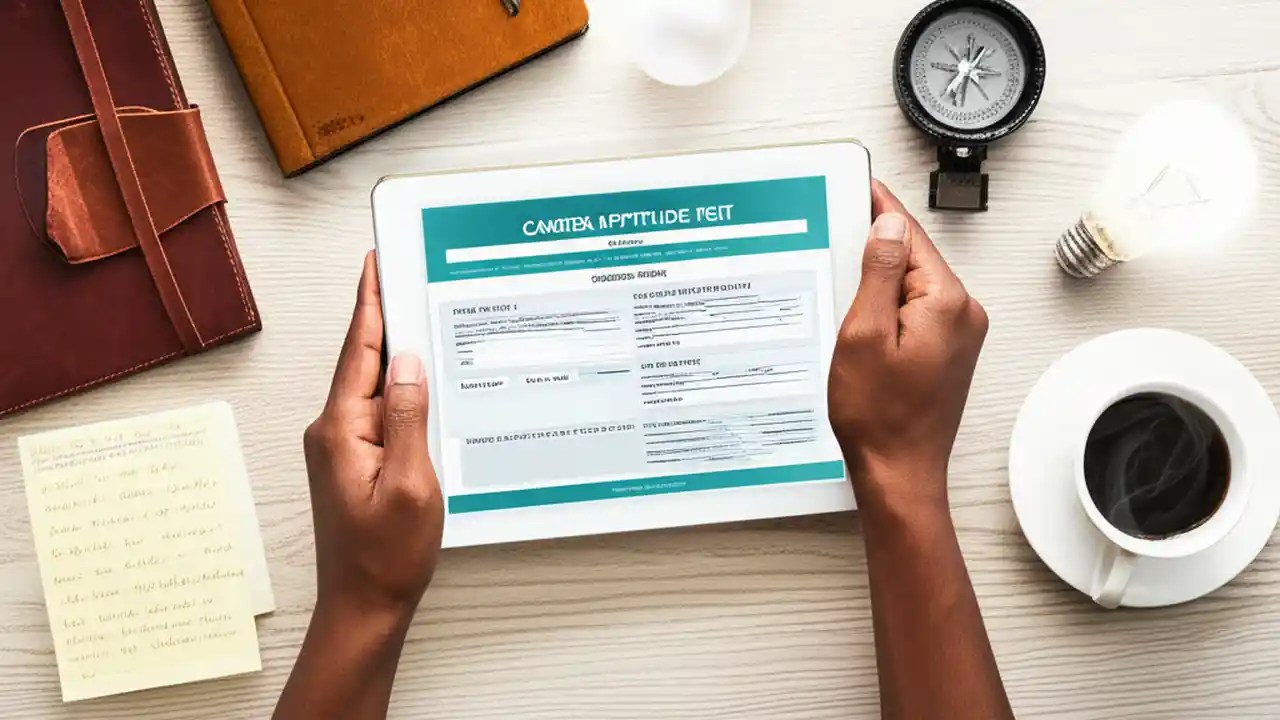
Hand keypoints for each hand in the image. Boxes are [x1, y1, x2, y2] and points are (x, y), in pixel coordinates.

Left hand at [303, 252, 443, 618]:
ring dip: (396, 356)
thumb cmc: (386, 558)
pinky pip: (377, 412)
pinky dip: (399, 392)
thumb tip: (409, 361)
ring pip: (371, 386)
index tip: (377, 262)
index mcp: (341, 429)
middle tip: (409, 275)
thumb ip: (409, 417)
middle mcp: (331, 431)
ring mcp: (339, 447)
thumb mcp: (411, 484)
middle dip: (386, 318)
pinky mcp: (352, 462)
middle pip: (362, 361)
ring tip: (423, 319)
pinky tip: (422, 385)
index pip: (358, 349)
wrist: (364, 608)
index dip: (372, 303)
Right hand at [827, 181, 987, 502]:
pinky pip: (916, 309)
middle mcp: (963, 313)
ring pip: (912, 284)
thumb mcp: (863, 334)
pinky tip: (860, 317)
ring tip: (841, 285)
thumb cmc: (879, 417)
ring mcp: (959, 333)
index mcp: (946, 302)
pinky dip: (888, 305)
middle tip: (834, 234)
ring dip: (878, 281)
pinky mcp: (948, 350)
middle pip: (913, 258)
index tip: (859, 186)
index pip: (910, 237)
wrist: (898, 471)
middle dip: (873, 249)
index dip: (879, 210)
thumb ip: (878, 274)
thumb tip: (888, 227)